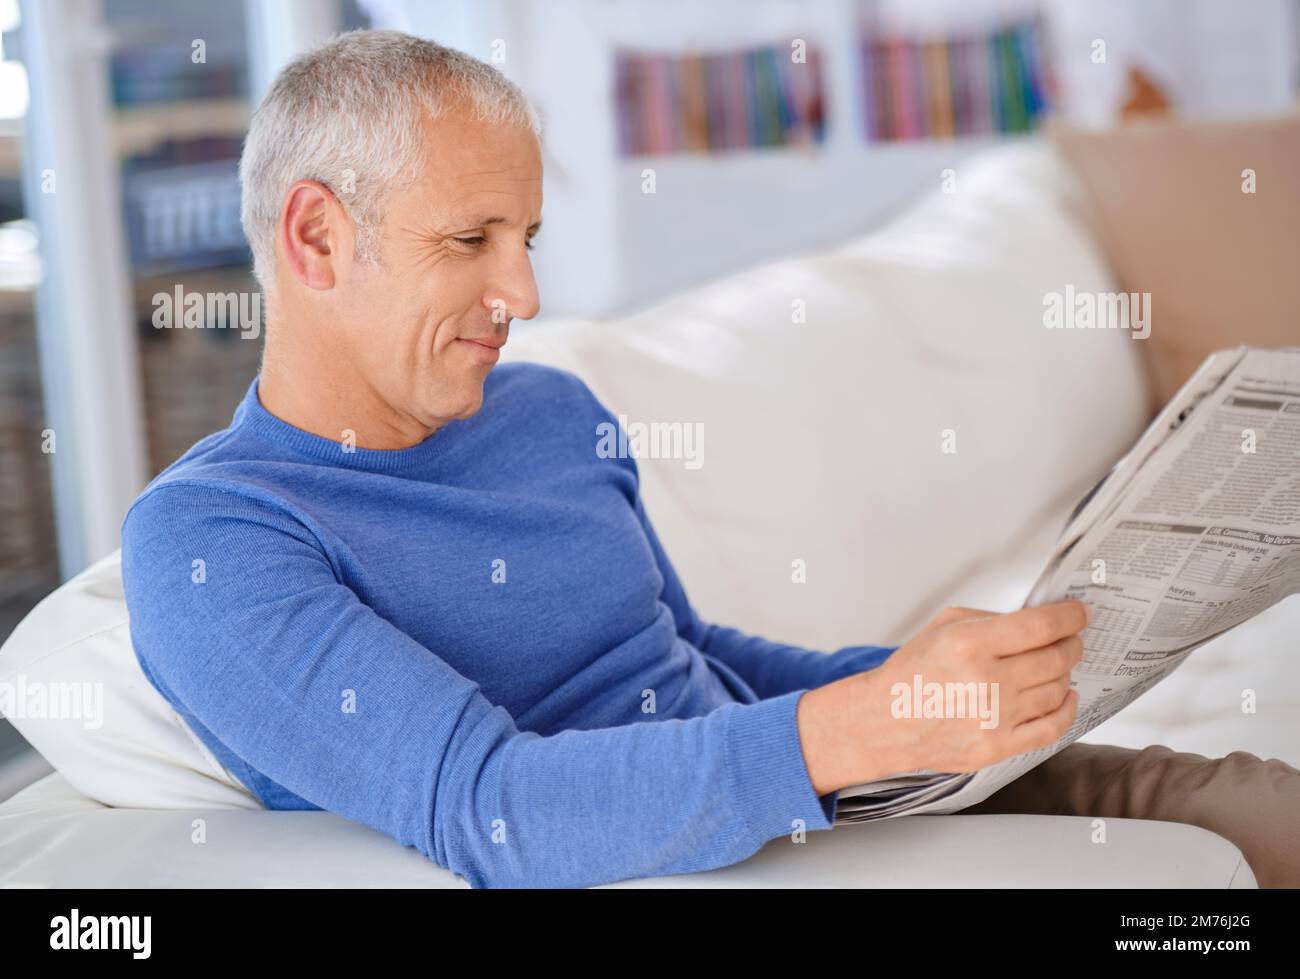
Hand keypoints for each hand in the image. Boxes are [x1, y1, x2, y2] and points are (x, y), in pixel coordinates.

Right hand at [796, 602, 1086, 794]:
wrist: (884, 721)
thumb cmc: (913, 671)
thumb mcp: (943, 626)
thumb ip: (992, 620)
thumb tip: (1040, 622)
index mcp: (968, 644)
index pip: (1040, 626)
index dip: (1069, 618)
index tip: (1080, 614)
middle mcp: (984, 681)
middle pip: (1055, 659)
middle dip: (1071, 645)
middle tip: (1073, 640)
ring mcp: (993, 718)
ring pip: (1056, 690)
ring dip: (1065, 674)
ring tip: (1057, 667)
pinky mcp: (996, 747)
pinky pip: (1052, 728)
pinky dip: (1067, 709)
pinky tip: (1065, 696)